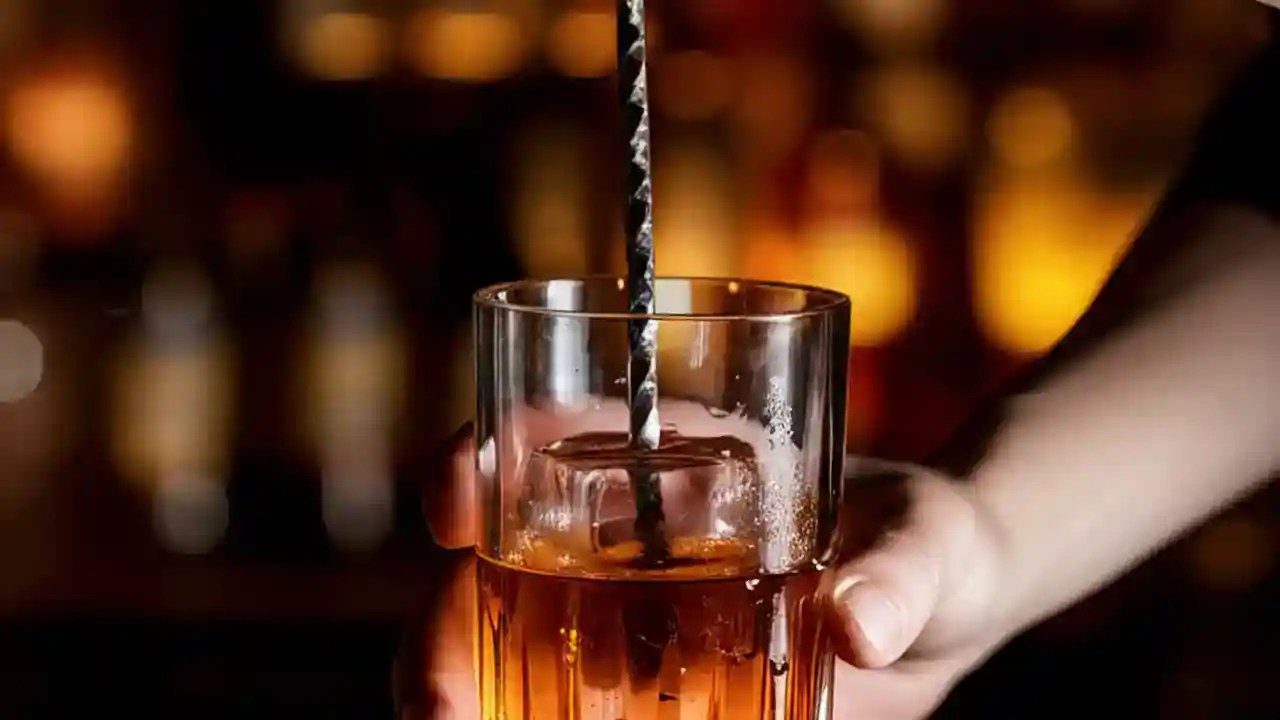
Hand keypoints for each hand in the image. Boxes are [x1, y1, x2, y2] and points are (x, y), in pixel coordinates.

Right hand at [404, 415, 1011, 718]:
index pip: (550, 431)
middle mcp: (628, 536)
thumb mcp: (930, 544)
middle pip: (499, 564)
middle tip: (438, 706)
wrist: (944, 610)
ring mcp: (631, 620)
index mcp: (679, 459)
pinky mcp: (650, 693)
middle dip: (446, 628)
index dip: (479, 457)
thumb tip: (859, 626)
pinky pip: (567, 711)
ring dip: (468, 697)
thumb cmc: (932, 540)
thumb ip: (903, 571)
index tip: (449, 506)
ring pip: (508, 649)